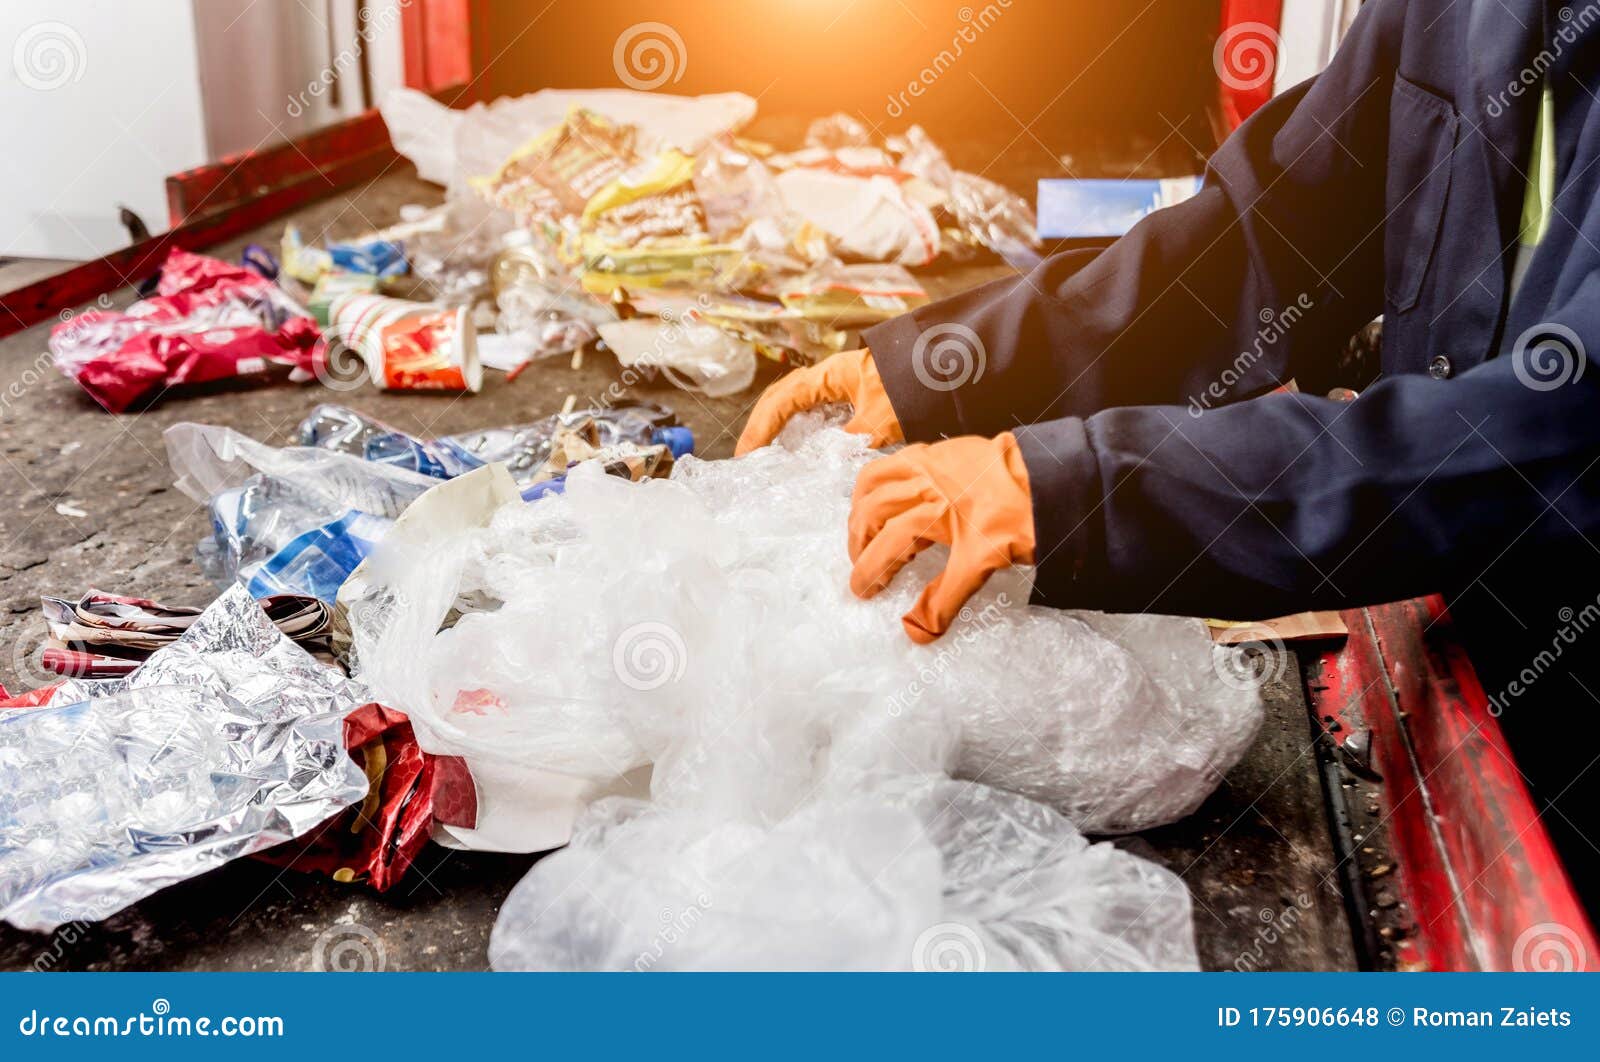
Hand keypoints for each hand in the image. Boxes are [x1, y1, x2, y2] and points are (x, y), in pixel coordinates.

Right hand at [736, 348, 902, 454]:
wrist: (939, 363)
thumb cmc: (911, 383)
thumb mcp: (881, 417)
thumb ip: (853, 440)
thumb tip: (829, 462)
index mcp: (826, 376)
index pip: (780, 401)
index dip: (760, 428)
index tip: (746, 454)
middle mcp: (825, 377)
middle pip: (780, 399)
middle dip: (760, 426)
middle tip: (746, 456)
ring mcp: (835, 385)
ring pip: (794, 404)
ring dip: (776, 426)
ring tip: (764, 454)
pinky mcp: (848, 395)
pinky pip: (812, 410)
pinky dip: (798, 428)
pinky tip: (798, 447)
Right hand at [849, 432, 1034, 643]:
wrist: (1050, 482)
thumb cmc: (1017, 524)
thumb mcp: (980, 566)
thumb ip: (942, 598)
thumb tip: (915, 632)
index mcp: (932, 514)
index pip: (886, 547)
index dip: (869, 572)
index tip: (862, 590)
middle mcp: (923, 483)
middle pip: (871, 512)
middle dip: (859, 542)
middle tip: (861, 563)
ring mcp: (929, 461)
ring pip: (873, 478)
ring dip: (860, 507)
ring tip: (863, 528)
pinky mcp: (938, 448)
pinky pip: (895, 459)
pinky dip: (880, 478)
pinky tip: (885, 494)